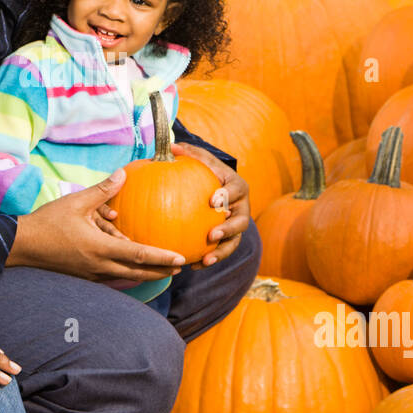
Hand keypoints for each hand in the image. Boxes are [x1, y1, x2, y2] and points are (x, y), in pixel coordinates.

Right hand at [8, 168, 186, 282]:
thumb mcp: (76, 202)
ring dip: (146, 273)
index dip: (161, 258)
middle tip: (181, 268)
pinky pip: (112, 276)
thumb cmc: (48, 222)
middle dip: (161, 271)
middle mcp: (99, 265)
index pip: (137, 255)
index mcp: (99, 248)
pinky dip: (128, 272)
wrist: (23, 246)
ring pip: (126, 277)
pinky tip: (134, 268)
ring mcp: (92, 274)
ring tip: (164, 269)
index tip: (180, 259)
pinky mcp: (85, 275)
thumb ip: (102, 190)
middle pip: (137, 273)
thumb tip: (123, 174)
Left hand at [172, 142, 249, 267]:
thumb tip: (172, 146)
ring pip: (234, 241)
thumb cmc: (207, 172)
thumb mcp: (201, 162)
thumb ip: (189, 154)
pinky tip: (194, 266)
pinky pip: (222, 252)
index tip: (213, 200)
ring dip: (221, 252)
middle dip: (228, 229)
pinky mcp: (229, 239)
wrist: (217, 189)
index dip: (227, 196)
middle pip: (241, 221)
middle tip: (211, 234)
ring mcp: (237, 225)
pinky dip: (210, 259)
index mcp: (237, 186)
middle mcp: (241, 208)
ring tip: (206, 259)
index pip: (236, 190)